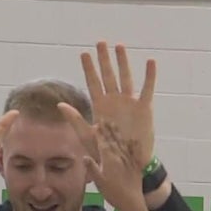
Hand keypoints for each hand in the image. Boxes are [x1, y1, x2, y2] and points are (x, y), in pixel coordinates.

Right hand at [60, 117, 143, 210]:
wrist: (131, 201)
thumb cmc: (113, 193)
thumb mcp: (99, 182)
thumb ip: (92, 168)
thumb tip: (84, 157)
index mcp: (110, 160)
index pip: (103, 143)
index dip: (100, 133)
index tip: (97, 124)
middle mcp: (120, 156)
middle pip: (113, 140)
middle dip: (108, 130)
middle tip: (105, 120)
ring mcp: (129, 160)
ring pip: (123, 144)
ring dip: (118, 134)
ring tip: (115, 125)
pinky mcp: (136, 166)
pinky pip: (135, 152)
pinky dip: (133, 145)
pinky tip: (134, 140)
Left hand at [71, 41, 156, 169]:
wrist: (127, 168)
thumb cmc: (107, 155)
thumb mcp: (88, 138)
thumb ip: (76, 120)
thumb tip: (60, 105)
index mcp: (100, 108)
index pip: (93, 83)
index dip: (89, 69)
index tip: (84, 53)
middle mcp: (114, 102)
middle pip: (108, 76)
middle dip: (104, 59)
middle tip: (100, 42)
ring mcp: (129, 104)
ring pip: (125, 78)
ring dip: (123, 62)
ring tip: (119, 46)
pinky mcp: (144, 110)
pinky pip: (147, 90)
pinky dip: (149, 76)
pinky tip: (150, 62)